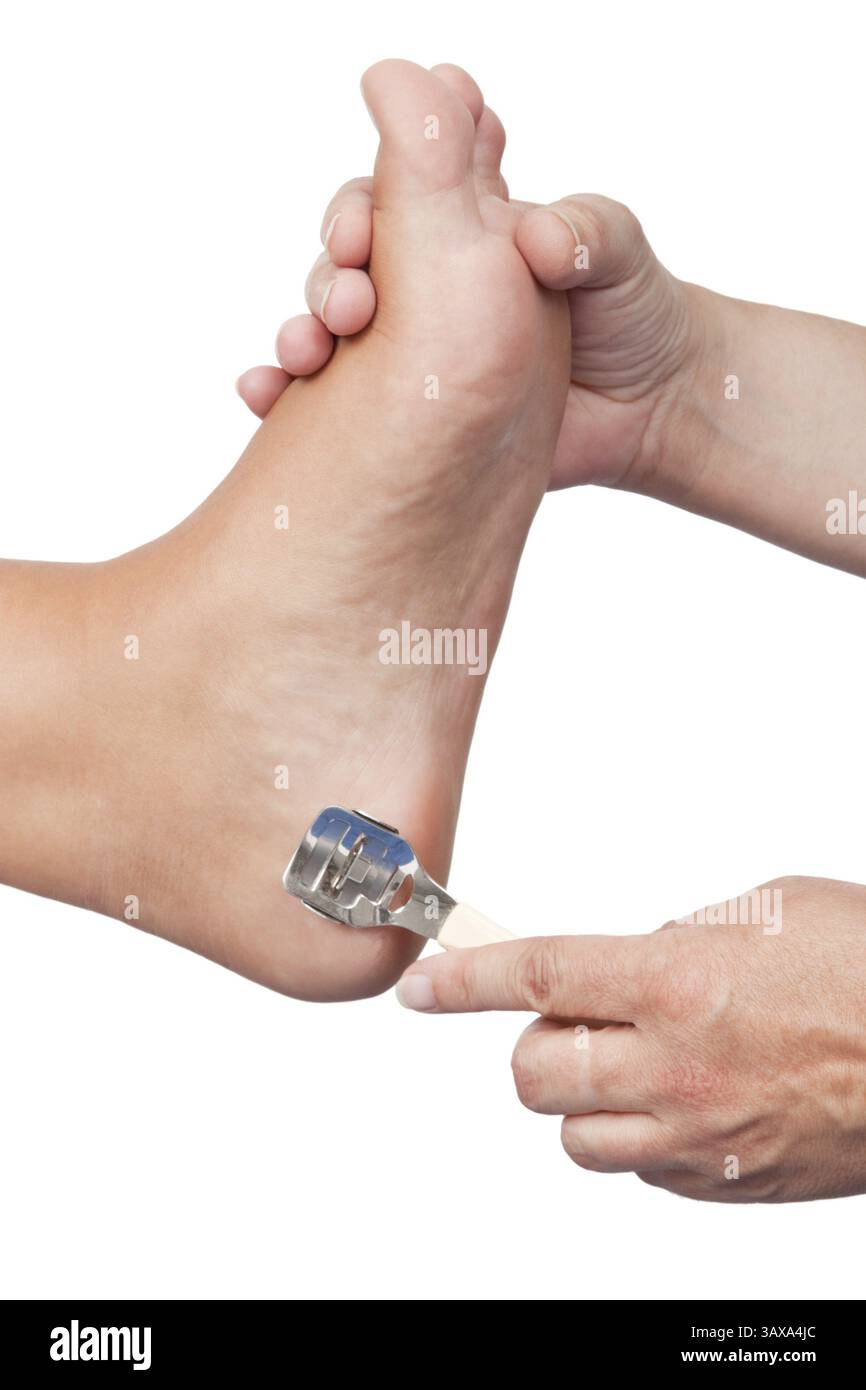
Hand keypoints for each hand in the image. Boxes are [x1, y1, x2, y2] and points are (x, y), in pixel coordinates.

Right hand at [236, 66, 697, 490]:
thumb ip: (586, 228)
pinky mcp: (406, 421)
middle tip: (348, 306)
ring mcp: (411, 358)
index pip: (390, 200)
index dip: (365, 209)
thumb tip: (538, 239)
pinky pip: (330, 411)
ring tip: (303, 356)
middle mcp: (426, 289)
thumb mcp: (621, 253)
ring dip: (300, 335)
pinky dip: (284, 402)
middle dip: (330, 277)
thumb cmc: (638, 313)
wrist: (654, 411)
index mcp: (463, 233)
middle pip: (345, 265)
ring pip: (326, 334)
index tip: (363, 234)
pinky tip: (264, 401)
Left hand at [396, 876, 865, 1201]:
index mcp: (678, 982)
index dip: (463, 981)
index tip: (423, 985)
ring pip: (576, 1139)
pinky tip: (684, 1100)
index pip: (534, 977)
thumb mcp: (766, 910)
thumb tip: (626, 962)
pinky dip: (641, 1138)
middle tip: (578, 1019)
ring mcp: (703, 1137)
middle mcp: (678, 1067)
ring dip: (583, 1098)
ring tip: (634, 1063)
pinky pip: (644, 1173)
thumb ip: (675, 938)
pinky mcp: (731, 1185)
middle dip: (536, 1044)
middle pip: (533, 1076)